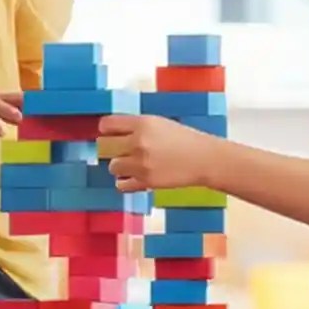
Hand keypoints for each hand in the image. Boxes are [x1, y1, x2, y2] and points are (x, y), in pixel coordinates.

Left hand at [99, 115, 219, 191]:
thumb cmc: (184, 139)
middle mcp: (138, 142)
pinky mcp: (146, 181)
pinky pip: (121, 184)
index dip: (106, 130)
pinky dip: (125, 182)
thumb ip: (136, 126)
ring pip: (112, 166)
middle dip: (112, 148)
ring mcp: (141, 163)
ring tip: (134, 164)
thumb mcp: (159, 123)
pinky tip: (134, 177)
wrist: (204, 159)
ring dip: (120, 166)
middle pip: (104, 145)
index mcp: (142, 123)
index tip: (110, 134)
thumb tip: (112, 132)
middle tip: (121, 150)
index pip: (107, 124)